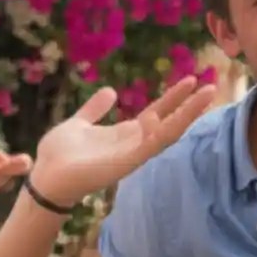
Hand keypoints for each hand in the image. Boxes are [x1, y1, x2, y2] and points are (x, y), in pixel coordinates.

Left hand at [29, 76, 216, 205]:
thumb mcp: (79, 123)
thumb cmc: (58, 154)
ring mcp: (133, 154)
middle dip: (189, 105)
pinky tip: (180, 117)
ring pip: (167, 132)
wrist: (45, 176)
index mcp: (124, 134)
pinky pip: (152, 145)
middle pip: (169, 121)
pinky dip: (166, 131)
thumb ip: (95, 109)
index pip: (157, 112)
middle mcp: (133, 144)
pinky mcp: (127, 163)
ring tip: (206, 95)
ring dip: (187, 114)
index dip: (173, 97)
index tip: (190, 79)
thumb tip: (110, 91)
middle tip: (211, 86)